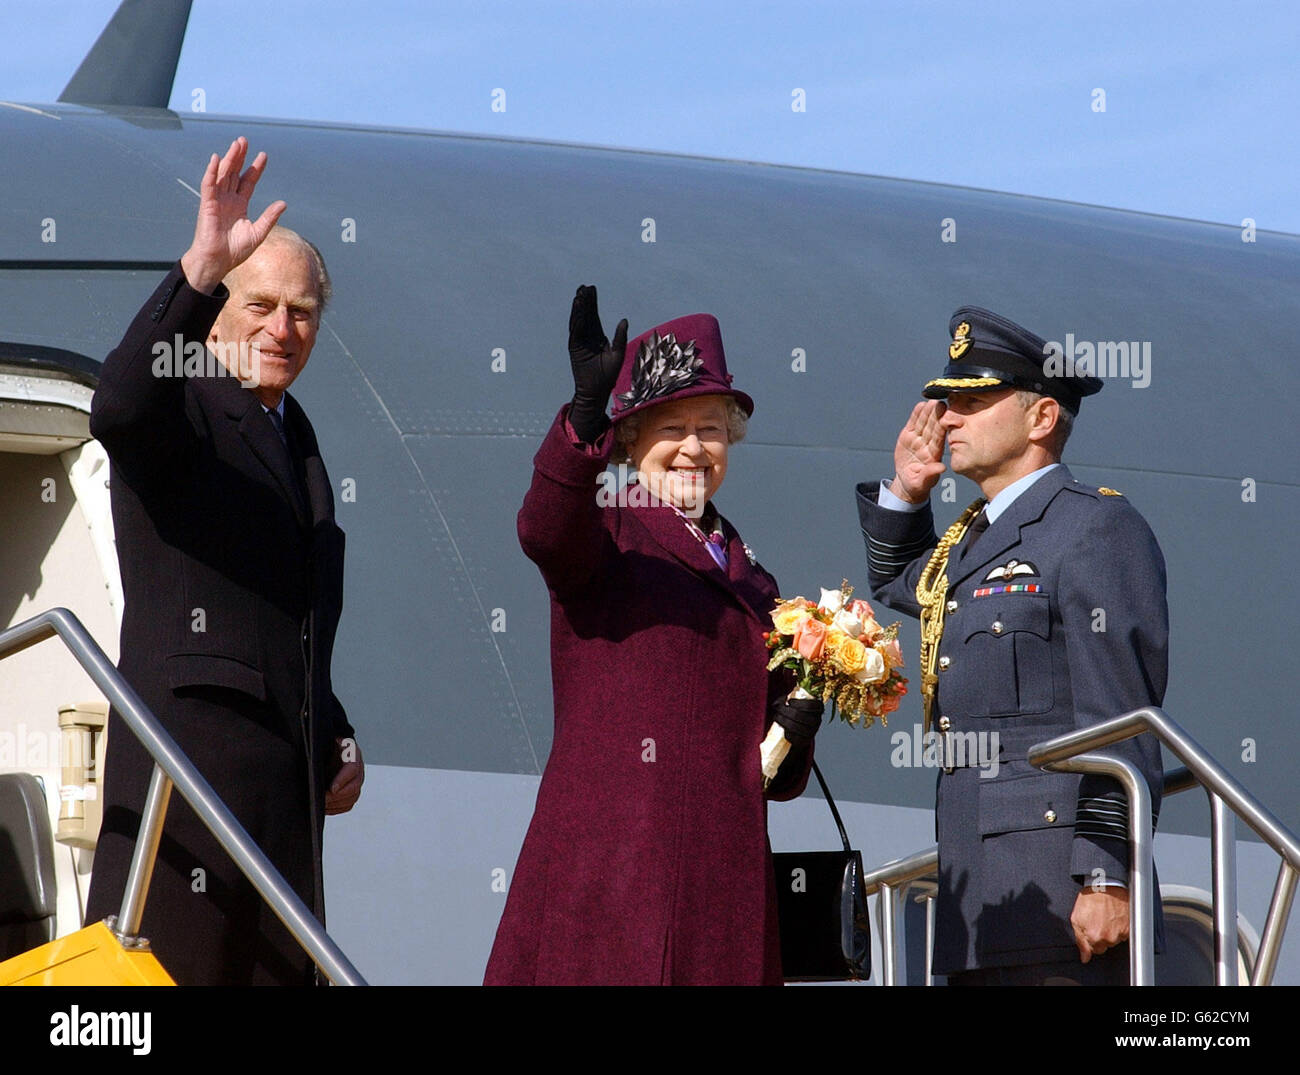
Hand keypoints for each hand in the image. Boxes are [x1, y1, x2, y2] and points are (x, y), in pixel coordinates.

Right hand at [179, 137, 286, 294]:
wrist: (218, 261)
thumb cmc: (235, 251)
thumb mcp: (258, 232)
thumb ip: (269, 217)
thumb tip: (283, 203)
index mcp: (239, 205)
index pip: (248, 182)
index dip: (255, 169)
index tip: (263, 156)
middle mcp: (228, 199)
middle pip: (234, 173)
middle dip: (240, 157)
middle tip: (245, 140)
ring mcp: (217, 200)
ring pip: (223, 175)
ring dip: (229, 159)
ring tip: (237, 144)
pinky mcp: (207, 205)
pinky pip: (209, 185)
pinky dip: (212, 172)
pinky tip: (217, 159)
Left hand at [325, 737, 363, 814]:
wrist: (332, 749)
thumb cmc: (328, 746)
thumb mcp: (326, 743)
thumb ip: (323, 749)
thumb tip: (312, 758)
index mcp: (353, 754)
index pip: (352, 769)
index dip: (342, 780)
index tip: (331, 789)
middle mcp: (358, 769)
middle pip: (354, 788)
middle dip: (336, 797)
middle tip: (321, 800)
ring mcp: (356, 782)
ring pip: (352, 798)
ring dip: (336, 804)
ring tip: (320, 805)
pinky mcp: (352, 792)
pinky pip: (347, 805)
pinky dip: (336, 809)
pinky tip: (325, 808)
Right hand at [567, 285, 626, 440]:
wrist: (597, 391)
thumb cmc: (608, 376)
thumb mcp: (618, 353)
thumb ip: (620, 337)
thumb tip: (624, 320)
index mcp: (598, 337)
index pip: (594, 316)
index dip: (592, 303)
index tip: (592, 289)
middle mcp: (587, 337)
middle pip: (585, 315)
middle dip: (585, 301)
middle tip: (584, 286)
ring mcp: (579, 342)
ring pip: (578, 321)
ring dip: (578, 308)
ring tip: (579, 294)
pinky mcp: (574, 348)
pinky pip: (575, 331)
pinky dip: (576, 320)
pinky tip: (577, 309)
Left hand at [771, 696, 823, 746]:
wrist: (797, 727)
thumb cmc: (795, 711)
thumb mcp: (792, 702)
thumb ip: (785, 700)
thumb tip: (778, 703)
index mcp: (818, 708)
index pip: (810, 705)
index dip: (798, 703)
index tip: (789, 701)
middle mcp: (817, 720)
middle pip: (802, 716)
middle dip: (787, 711)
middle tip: (778, 709)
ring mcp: (812, 731)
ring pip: (798, 728)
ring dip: (785, 722)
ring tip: (777, 717)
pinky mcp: (805, 740)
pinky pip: (796, 739)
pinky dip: (788, 733)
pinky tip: (783, 728)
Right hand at [889, 400, 947, 502]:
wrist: (906, 482)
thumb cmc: (917, 484)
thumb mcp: (921, 483)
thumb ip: (930, 475)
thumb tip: (941, 468)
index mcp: (933, 454)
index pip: (938, 438)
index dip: (941, 427)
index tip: (945, 417)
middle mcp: (927, 444)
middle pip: (932, 428)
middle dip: (936, 416)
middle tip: (940, 403)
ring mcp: (917, 440)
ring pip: (923, 424)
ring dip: (927, 412)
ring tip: (930, 401)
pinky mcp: (908, 437)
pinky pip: (913, 424)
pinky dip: (915, 415)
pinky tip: (920, 406)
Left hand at [1071, 886, 1129, 961]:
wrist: (1105, 885)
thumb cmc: (1090, 899)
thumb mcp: (1076, 918)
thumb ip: (1080, 941)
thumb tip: (1084, 958)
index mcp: (1094, 937)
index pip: (1095, 951)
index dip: (1092, 940)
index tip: (1092, 930)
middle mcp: (1109, 938)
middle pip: (1106, 945)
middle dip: (1102, 936)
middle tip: (1099, 921)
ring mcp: (1121, 933)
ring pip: (1116, 940)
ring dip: (1112, 931)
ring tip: (1107, 916)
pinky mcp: (1130, 928)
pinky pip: (1125, 934)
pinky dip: (1121, 928)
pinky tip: (1115, 917)